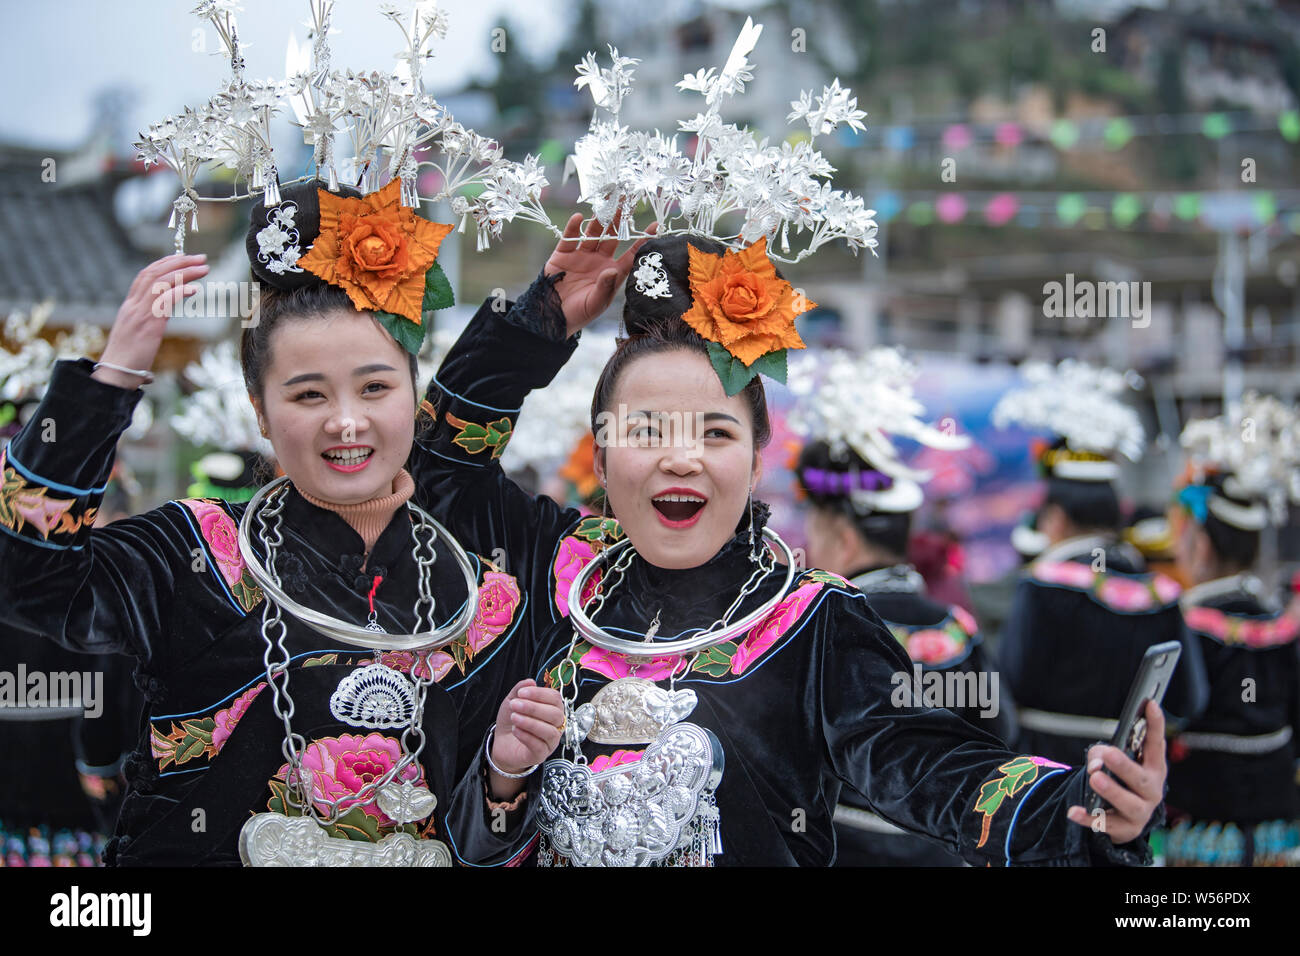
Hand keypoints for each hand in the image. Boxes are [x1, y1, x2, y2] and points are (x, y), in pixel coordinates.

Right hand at [93, 254, 208, 387]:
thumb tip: (165, 311)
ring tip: (204, 268)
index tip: (184, 258)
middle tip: (200, 258)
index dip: (165, 263)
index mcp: (130, 305)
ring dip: (184, 272)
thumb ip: (151, 317)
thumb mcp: (138, 331)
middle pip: (154, 272)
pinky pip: (164, 301)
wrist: (116, 373)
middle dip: (178, 262)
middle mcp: (133, 305)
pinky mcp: (148, 324)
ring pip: (160, 282)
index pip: (146, 275)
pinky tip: (195, 289)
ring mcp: (139, 313)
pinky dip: (180, 291)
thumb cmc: (129, 357)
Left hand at [488, 679, 564, 799]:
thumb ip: (520, 690)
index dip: (539, 694)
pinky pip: (539, 746)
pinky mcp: (541, 755)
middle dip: (533, 708)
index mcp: (552, 709)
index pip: (555, 698)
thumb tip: (530, 682)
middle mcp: (555, 725)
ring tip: (514, 717)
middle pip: (555, 714)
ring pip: (549, 731)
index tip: (522, 693)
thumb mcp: (512, 701)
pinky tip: (516, 730)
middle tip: (515, 705)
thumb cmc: (512, 721)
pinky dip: (526, 736)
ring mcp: (550, 741)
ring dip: (530, 722)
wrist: (502, 743)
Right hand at [544, 212, 656, 336]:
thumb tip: (613, 270)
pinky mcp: (563, 255)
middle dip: (618, 222)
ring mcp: (581, 256)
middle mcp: (598, 261)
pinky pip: (569, 238)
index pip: (630, 254)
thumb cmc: (579, 314)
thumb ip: (605, 287)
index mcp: (611, 273)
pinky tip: (578, 217)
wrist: (552, 317)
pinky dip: (573, 228)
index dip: (641, 241)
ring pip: (592, 234)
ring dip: (599, 220)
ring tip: (606, 206)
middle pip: (611, 238)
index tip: (655, 226)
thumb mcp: (596, 303)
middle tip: (625, 205)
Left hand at [1066, 699, 1166, 844]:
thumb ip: (1103, 756)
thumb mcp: (1115, 765)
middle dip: (1124, 766)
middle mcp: (1151, 791)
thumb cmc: (1122, 782)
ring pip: (1128, 803)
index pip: (1156, 745)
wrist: (1125, 820)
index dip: (1155, 725)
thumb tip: (1097, 762)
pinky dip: (1088, 818)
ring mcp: (1140, 812)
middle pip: (1140, 779)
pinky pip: (1104, 824)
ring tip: (1095, 777)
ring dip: (1112, 790)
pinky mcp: (1123, 829)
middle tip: (1108, 754)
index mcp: (1153, 769)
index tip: (1150, 704)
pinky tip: (1073, 811)